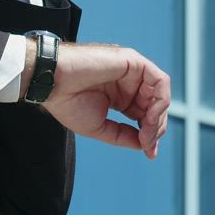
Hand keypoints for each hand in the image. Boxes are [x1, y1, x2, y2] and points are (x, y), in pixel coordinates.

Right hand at [41, 43, 170, 159]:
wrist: (53, 83)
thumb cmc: (69, 103)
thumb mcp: (100, 127)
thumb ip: (123, 136)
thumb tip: (145, 146)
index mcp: (120, 97)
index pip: (146, 115)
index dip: (151, 134)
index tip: (149, 153)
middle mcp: (129, 83)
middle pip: (156, 106)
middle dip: (156, 129)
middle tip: (147, 144)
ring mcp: (132, 71)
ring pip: (160, 94)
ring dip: (159, 117)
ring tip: (147, 133)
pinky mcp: (134, 61)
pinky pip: (160, 81)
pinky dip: (160, 101)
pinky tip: (149, 117)